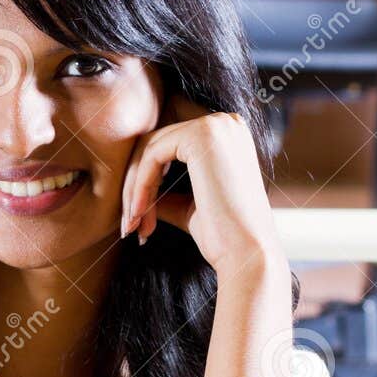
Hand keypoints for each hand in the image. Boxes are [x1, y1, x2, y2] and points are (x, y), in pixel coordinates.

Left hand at [121, 92, 282, 274]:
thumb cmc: (223, 236)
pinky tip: (139, 213)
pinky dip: (140, 186)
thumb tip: (135, 188)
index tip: (136, 220)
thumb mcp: (189, 205)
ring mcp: (215, 125)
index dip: (144, 183)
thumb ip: (166, 191)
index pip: (168, 147)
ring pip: (149, 150)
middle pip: (155, 146)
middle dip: (135, 187)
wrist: (247, 254)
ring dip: (134, 190)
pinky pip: (152, 156)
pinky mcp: (202, 135)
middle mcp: (224, 122)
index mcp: (226, 135)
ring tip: (133, 225)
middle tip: (129, 225)